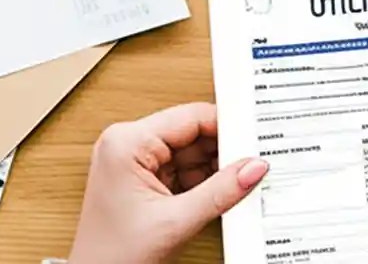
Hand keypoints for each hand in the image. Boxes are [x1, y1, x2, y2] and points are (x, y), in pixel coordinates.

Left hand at [69, 103, 268, 263]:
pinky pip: (182, 169)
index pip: (190, 117)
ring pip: (190, 152)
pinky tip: (219, 192)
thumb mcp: (175, 221)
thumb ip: (220, 191)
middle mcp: (127, 143)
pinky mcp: (141, 178)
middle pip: (192, 133)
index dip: (226, 126)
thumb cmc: (113, 255)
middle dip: (223, 151)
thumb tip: (252, 167)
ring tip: (237, 183)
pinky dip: (203, 181)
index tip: (254, 139)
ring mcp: (133, 161)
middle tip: (252, 165)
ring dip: (215, 168)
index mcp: (126, 142)